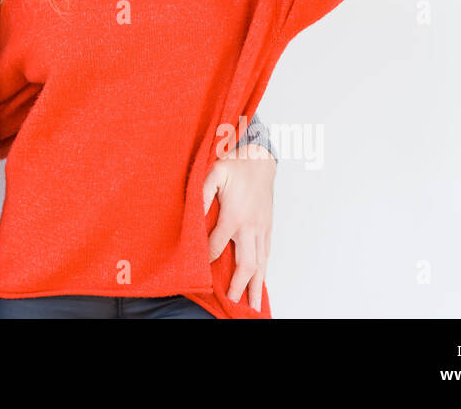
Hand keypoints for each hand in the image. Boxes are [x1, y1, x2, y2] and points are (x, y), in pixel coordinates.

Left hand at [202, 142, 275, 310]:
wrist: (260, 157)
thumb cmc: (234, 163)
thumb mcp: (213, 173)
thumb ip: (202, 195)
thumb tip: (192, 215)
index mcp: (234, 216)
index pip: (217, 246)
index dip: (206, 259)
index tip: (199, 271)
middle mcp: (250, 226)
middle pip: (246, 263)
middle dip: (239, 285)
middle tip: (232, 302)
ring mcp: (262, 228)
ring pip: (261, 262)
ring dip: (256, 284)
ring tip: (253, 304)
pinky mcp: (268, 226)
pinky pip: (267, 252)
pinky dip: (264, 269)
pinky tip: (261, 279)